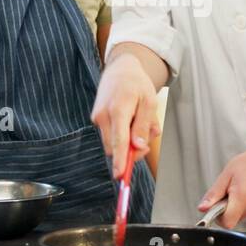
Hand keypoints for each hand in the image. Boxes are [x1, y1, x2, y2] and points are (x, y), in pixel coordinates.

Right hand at [91, 52, 161, 178]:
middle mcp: (103, 115)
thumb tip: (138, 146)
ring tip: (138, 124)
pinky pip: (110, 136)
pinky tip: (129, 121)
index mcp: (118, 109)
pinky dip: (121, 135)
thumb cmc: (137, 84)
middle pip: (114, 147)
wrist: (120, 70)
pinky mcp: (96, 119)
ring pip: (111, 143)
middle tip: (146, 141)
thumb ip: (144, 125)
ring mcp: (97, 118)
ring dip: (126, 143)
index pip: (119, 140)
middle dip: (129, 152)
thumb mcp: (149, 102)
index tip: (120, 175)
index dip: (120, 160)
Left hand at [197, 140, 245, 228]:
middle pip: (233, 219)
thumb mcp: (227, 174)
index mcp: (243, 198)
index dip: (218, 217)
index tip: (216, 207)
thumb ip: (214, 194)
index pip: (226, 223)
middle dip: (227, 208)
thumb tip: (203, 207)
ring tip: (242, 188)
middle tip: (230, 191)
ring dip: (237, 206)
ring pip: (241, 216)